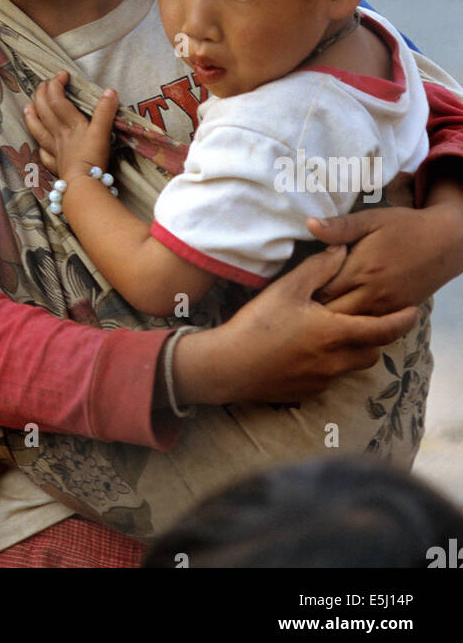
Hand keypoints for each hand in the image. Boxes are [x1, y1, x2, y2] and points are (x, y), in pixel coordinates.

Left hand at [24, 73, 118, 183]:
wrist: (81, 186)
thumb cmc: (92, 159)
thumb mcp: (102, 132)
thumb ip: (105, 111)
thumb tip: (110, 91)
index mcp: (70, 124)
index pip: (57, 99)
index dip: (56, 84)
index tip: (62, 74)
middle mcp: (59, 134)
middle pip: (44, 111)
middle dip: (42, 95)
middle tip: (43, 84)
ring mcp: (55, 150)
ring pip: (38, 130)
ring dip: (32, 117)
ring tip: (27, 107)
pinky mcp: (57, 165)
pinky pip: (45, 155)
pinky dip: (41, 147)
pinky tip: (40, 146)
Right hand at [170, 247, 418, 405]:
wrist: (229, 366)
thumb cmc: (258, 324)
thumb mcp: (287, 288)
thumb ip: (319, 268)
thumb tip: (341, 250)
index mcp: (334, 334)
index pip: (382, 330)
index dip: (402, 321)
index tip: (413, 312)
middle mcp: (335, 362)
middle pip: (372, 351)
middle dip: (375, 336)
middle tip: (365, 319)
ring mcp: (322, 381)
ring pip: (352, 366)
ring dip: (352, 351)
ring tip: (334, 333)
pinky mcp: (308, 392)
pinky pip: (330, 378)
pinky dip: (330, 364)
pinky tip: (307, 350)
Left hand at [307, 198, 462, 313]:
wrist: (444, 243)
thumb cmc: (404, 227)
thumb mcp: (372, 219)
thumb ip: (340, 226)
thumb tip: (309, 224)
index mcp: (360, 270)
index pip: (321, 290)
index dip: (304, 292)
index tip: (293, 289)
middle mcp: (372, 294)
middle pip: (332, 314)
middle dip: (314, 312)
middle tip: (299, 306)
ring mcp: (386, 308)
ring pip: (351, 327)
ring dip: (332, 323)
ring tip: (315, 317)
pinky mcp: (397, 314)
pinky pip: (370, 330)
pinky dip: (354, 328)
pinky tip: (342, 322)